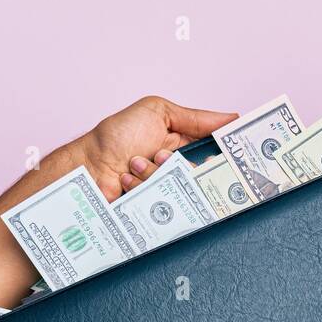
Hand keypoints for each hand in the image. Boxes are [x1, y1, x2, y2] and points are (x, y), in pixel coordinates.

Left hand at [77, 96, 237, 198]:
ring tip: (134, 163)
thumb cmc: (117, 135)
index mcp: (186, 146)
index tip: (230, 155)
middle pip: (204, 176)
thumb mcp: (158, 113)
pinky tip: (127, 179)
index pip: (218, 153)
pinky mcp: (157, 208)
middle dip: (180, 164)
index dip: (228, 155)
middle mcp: (181, 170)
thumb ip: (196, 118)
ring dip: (154, 172)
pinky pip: (164, 204)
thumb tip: (232, 118)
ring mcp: (168, 190)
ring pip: (182, 190)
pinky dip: (143, 187)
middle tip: (160, 155)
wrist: (90, 165)